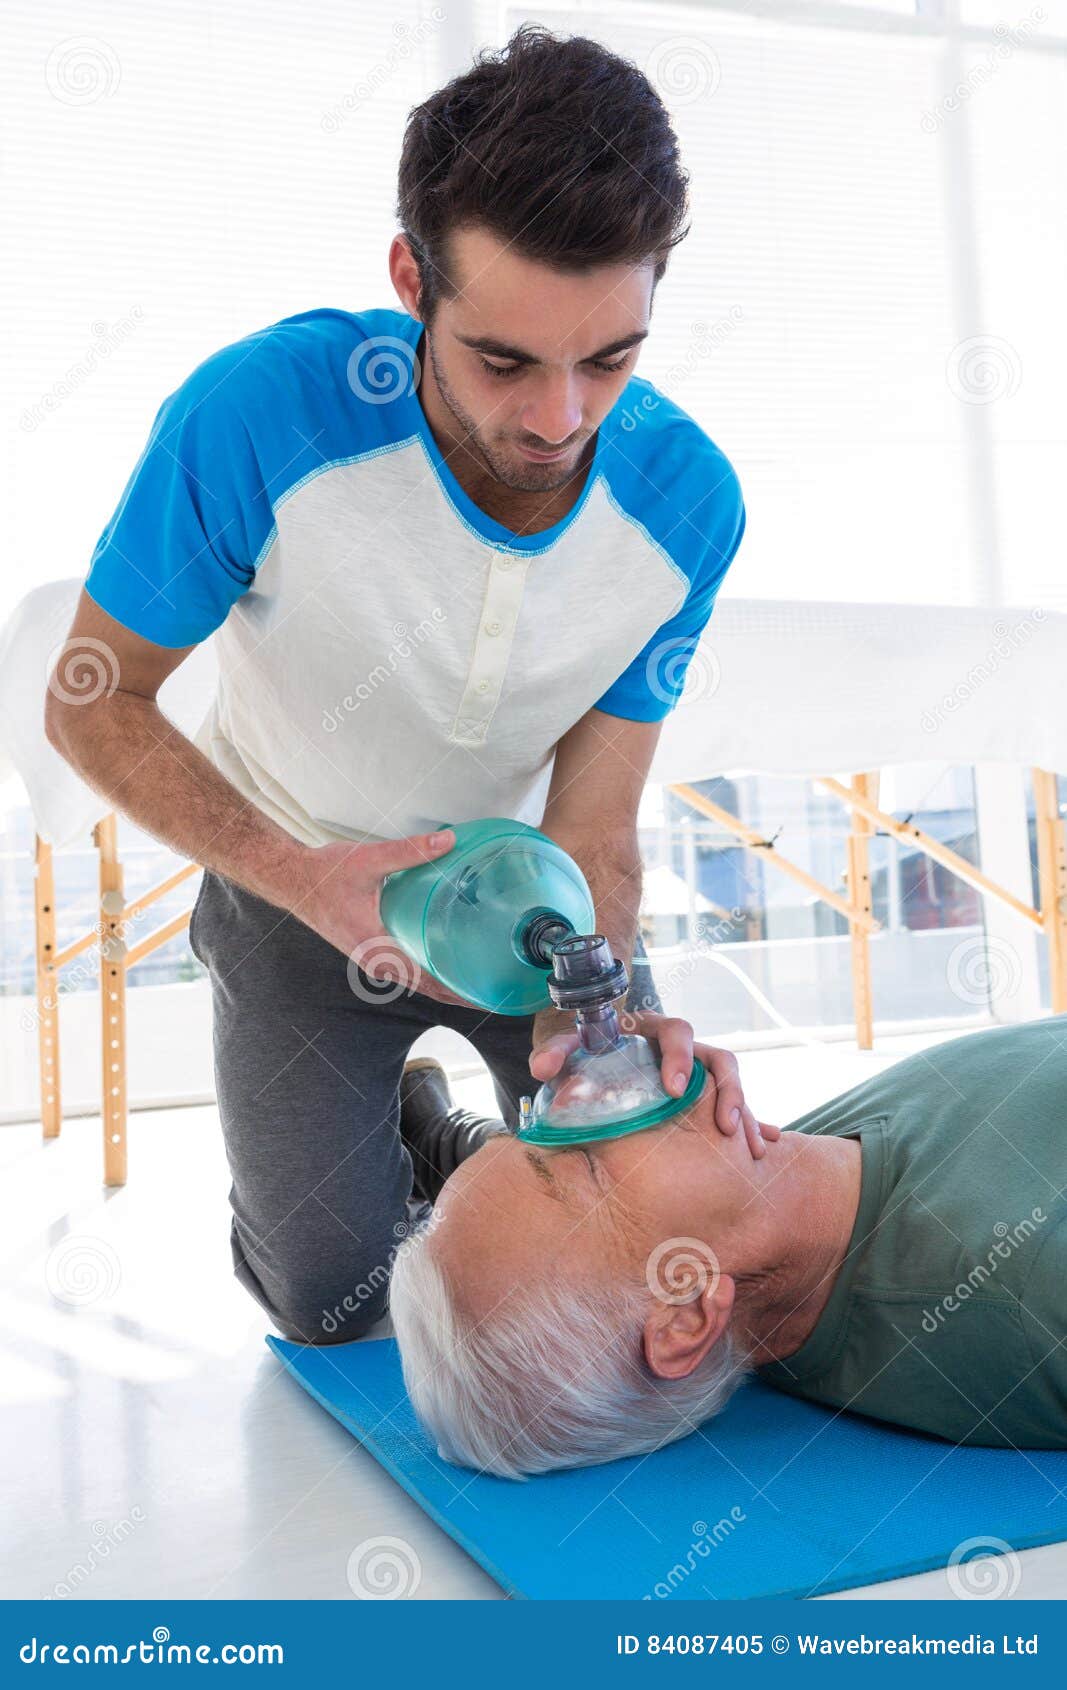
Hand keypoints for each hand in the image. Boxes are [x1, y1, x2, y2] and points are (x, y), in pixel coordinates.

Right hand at [293, 827, 473, 1006]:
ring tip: (472, 982)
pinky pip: (401, 970)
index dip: (454, 990)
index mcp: (375, 945)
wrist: (293, 880)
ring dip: (440, 985)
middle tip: (489, 991)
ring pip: (412, 981)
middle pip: (423, 987)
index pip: (424, 979)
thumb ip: (410, 851)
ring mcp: (369, 957)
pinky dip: (424, 974)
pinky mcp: (367, 949)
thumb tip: (446, 841)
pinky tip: (440, 963)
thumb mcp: (369, 859)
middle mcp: (372, 959)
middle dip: (455, 993)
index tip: (481, 996)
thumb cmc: (325, 874)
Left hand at [530, 1007, 780, 1159]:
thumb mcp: (567, 1045)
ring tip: (750, 1147)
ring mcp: (698, 1072)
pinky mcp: (703, 1096)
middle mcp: (683, 1049)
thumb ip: (554, 1052)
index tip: (675, 1089)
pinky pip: (733, 1106)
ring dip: (744, 1112)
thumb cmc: (583, 1046)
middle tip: (722, 1125)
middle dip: (726, 1091)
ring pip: (732, 1085)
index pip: (678, 1031)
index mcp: (653, 1029)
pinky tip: (762, 1145)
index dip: (682, 1057)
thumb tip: (541, 1068)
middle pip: (720, 1058)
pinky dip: (749, 1123)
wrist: (590, 1053)